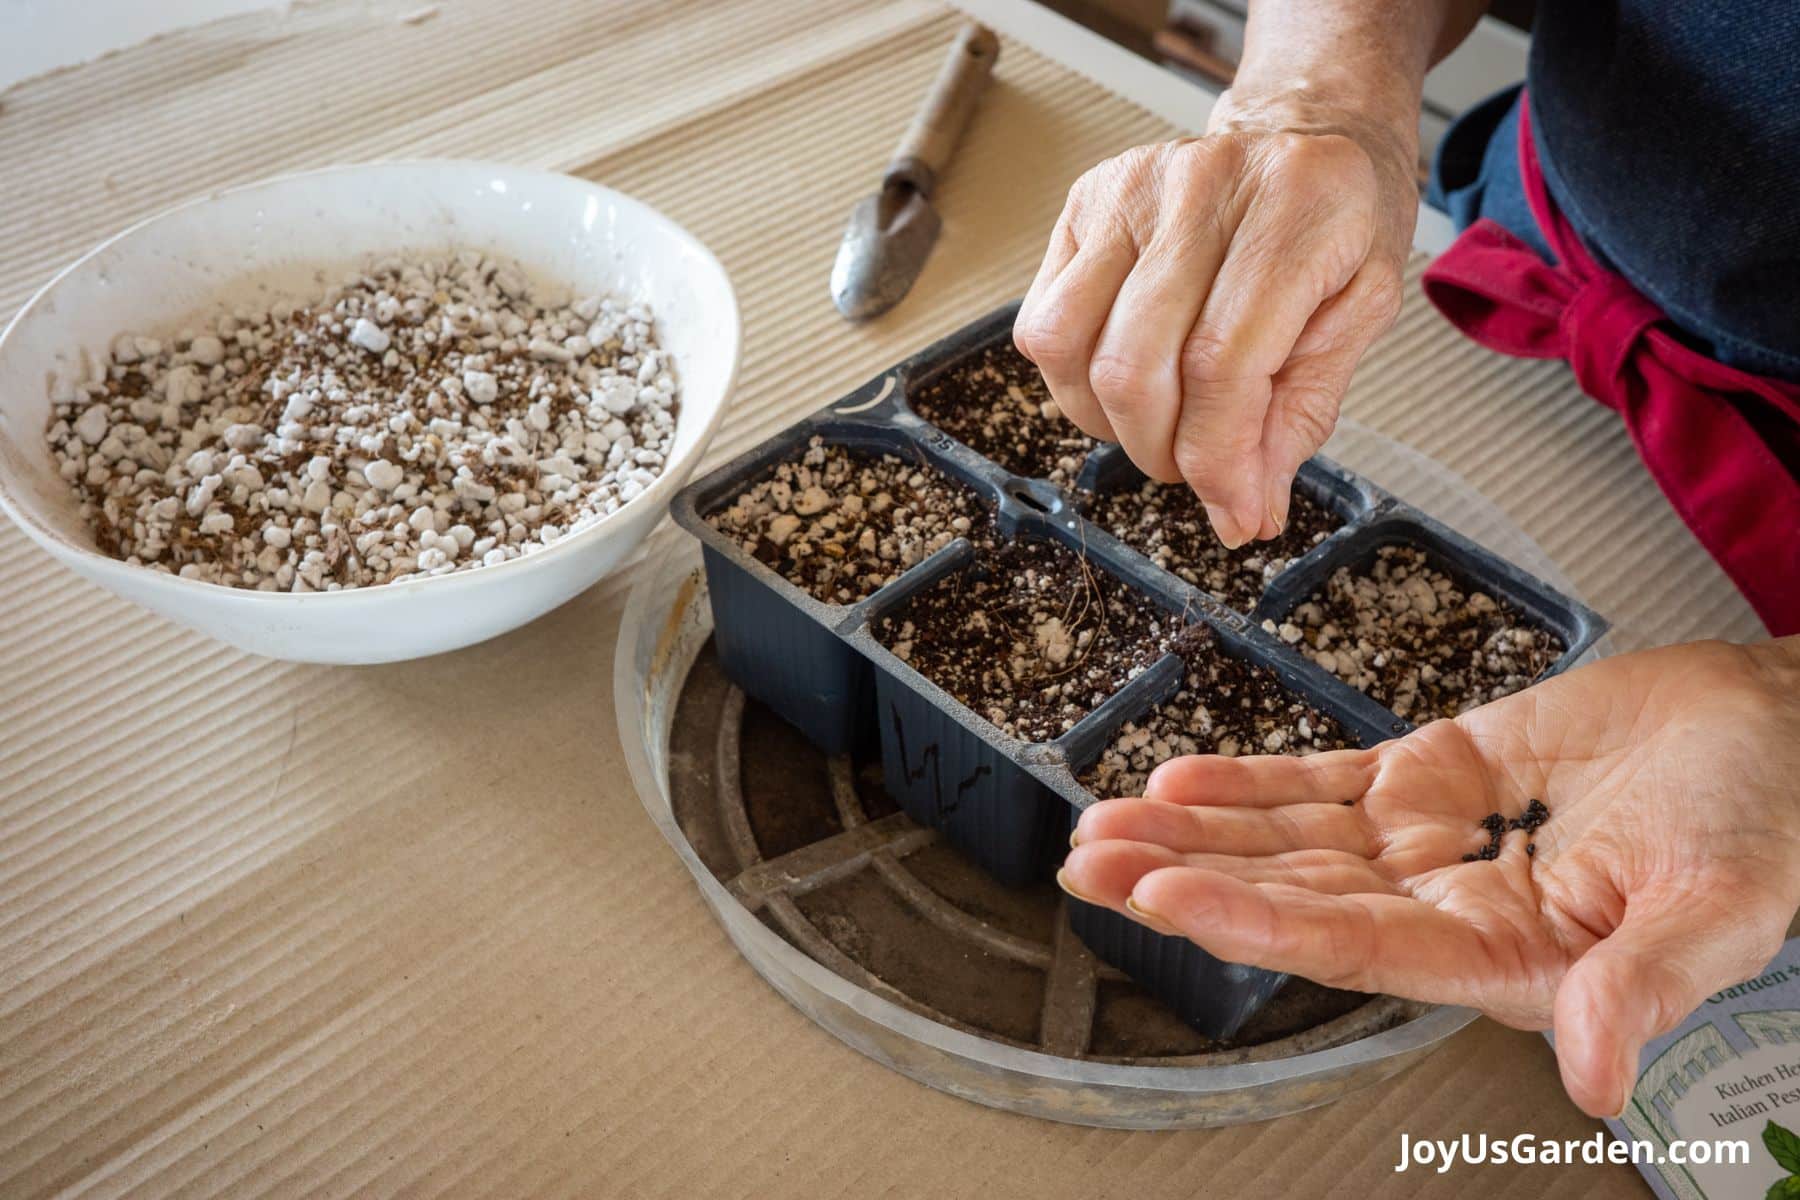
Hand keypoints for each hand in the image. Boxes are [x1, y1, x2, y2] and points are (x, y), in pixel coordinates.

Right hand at [1013, 93, 1416, 546]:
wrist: (1302, 135)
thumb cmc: (1336, 226)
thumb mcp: (1361, 314)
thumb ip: (1301, 413)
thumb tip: (1245, 511)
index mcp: (1295, 207)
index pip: (1220, 363)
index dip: (1217, 459)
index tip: (1232, 513)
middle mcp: (1202, 185)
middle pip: (1134, 366)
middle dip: (1162, 452)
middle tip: (1196, 470)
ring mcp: (1128, 189)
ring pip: (1072, 352)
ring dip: (1110, 424)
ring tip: (1161, 425)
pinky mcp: (1081, 204)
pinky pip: (1042, 324)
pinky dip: (1076, 382)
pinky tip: (1123, 379)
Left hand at [1060, 638, 1799, 1116]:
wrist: (1770, 729)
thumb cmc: (1762, 823)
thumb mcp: (1717, 910)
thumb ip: (1641, 986)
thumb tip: (1593, 1076)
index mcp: (1502, 957)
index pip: (1350, 946)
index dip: (1252, 925)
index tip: (1164, 899)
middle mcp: (1445, 907)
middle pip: (1290, 898)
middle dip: (1185, 882)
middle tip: (1091, 867)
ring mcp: (1427, 841)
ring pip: (1286, 841)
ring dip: (1193, 834)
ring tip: (1104, 824)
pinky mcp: (1428, 777)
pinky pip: (1320, 782)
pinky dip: (1249, 782)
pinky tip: (1181, 780)